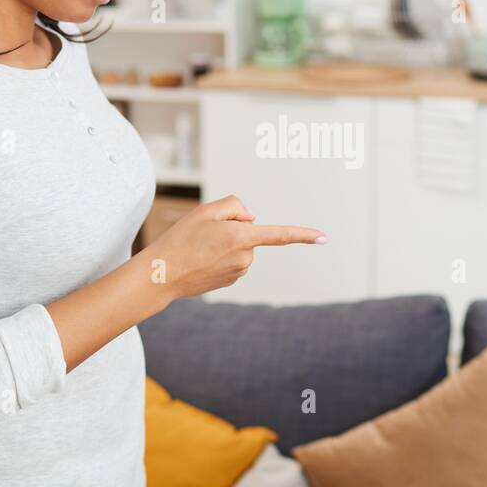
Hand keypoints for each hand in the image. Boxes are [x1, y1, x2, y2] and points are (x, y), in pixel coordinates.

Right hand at [141, 194, 325, 300]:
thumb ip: (235, 206)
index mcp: (241, 237)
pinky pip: (233, 259)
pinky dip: (221, 256)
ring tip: (199, 248)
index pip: (279, 234)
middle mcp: (245, 257)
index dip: (303, 235)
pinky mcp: (231, 280)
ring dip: (225, 243)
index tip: (324, 238)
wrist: (162, 274)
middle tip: (203, 233)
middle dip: (232, 228)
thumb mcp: (205, 211)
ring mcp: (239, 271)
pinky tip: (202, 259)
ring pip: (241, 247)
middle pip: (249, 232)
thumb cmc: (181, 239)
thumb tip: (253, 219)